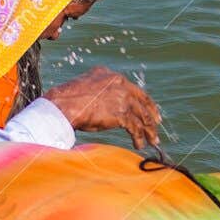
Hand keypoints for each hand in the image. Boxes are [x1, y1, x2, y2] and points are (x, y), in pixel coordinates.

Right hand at [46, 66, 160, 149]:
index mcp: (111, 76)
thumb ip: (99, 92)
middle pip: (142, 101)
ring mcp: (122, 98)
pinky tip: (138, 144)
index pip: (133, 89)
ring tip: (151, 140)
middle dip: (151, 115)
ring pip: (141, 116)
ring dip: (148, 130)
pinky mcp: (121, 113)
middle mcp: (120, 84)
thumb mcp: (86, 87)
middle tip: (156, 124)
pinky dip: (138, 137)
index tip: (148, 108)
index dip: (142, 101)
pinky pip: (135, 128)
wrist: (63, 105)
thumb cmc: (67, 99)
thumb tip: (102, 104)